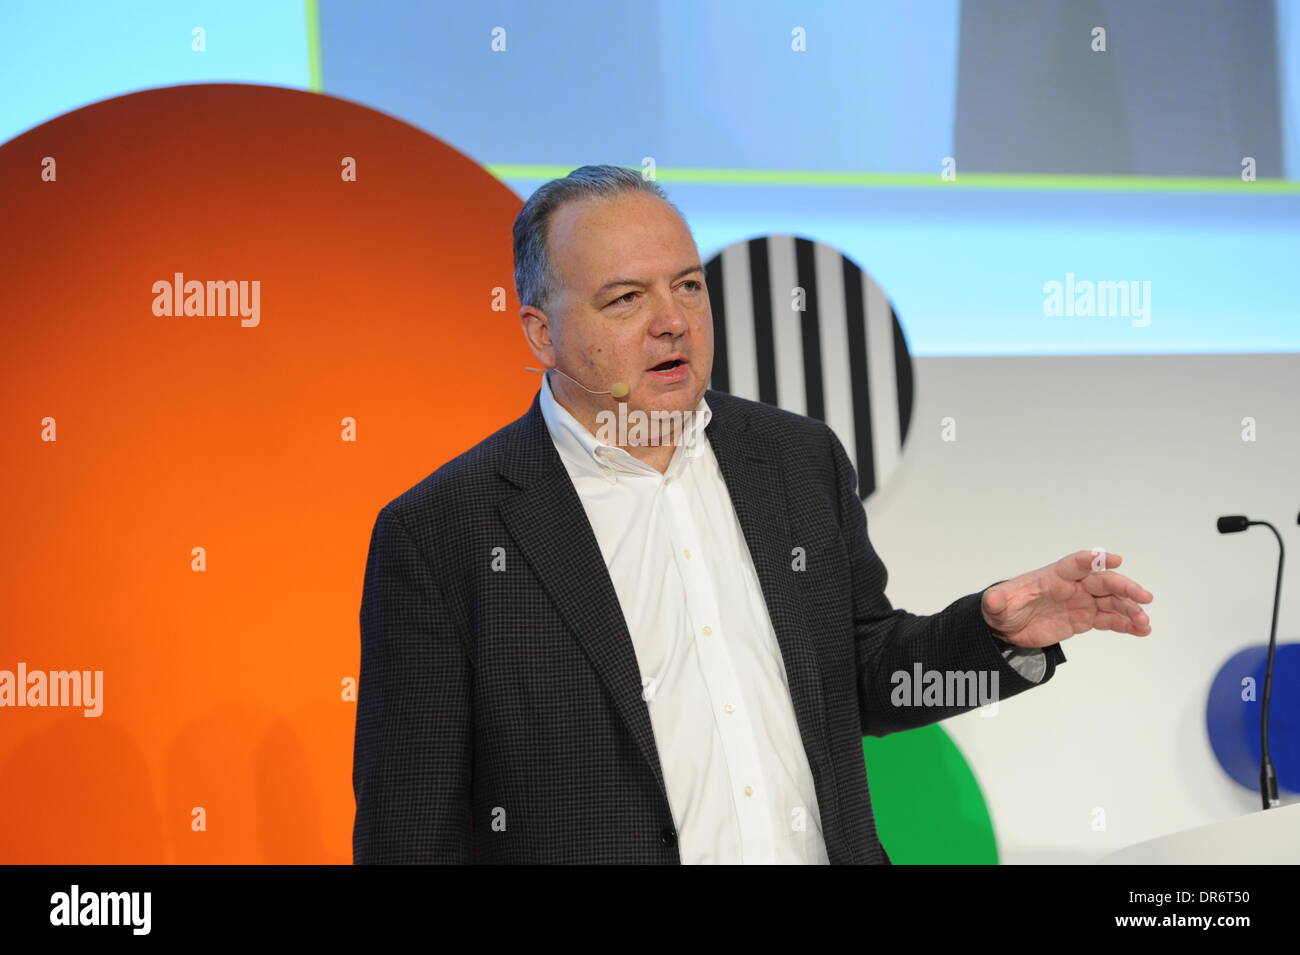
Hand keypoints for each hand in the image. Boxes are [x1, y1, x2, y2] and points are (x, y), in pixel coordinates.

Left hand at [980, 549, 1152, 648]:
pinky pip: (1109, 619)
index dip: (1093, 560)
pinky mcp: (1084, 619)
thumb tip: (993, 599)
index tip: (1113, 559)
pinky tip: (1141, 630)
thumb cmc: (1004, 607)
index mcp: (1053, 576)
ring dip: (1130, 610)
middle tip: (1144, 598)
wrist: (1007, 626)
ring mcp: (1081, 602)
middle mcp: (1073, 586)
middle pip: (1103, 582)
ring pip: (1112, 602)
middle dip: (1125, 587)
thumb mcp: (996, 605)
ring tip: (1145, 623)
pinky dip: (1126, 624)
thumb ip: (997, 601)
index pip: (1075, 564)